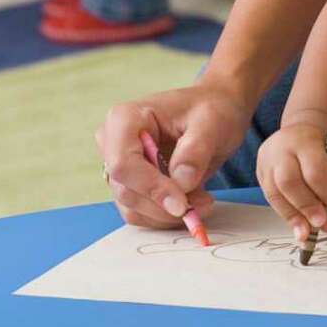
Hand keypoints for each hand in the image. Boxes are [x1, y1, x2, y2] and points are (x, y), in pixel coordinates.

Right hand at [96, 83, 248, 228]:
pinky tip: (192, 202)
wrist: (214, 114)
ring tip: (203, 200)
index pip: (123, 164)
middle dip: (164, 205)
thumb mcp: (211, 123)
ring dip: (168, 214)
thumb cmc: (210, 110)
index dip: (151, 188)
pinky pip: (141, 214)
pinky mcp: (131, 186)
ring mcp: (119, 167)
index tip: (182, 204)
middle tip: (203, 204)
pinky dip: (167, 216)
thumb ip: (195, 151)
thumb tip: (182, 183)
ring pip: (132, 208)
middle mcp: (113, 144)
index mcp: (124, 119)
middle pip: (126, 190)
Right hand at [256, 114, 326, 238]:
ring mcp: (266, 160)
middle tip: (318, 224)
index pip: (313, 170)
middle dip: (305, 206)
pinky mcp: (260, 171)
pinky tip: (296, 223)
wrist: (306, 128)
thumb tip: (325, 227)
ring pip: (275, 193)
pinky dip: (285, 212)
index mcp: (305, 140)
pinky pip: (271, 197)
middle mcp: (281, 148)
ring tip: (304, 234)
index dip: (325, 191)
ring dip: (292, 217)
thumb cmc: (324, 149)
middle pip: (288, 182)